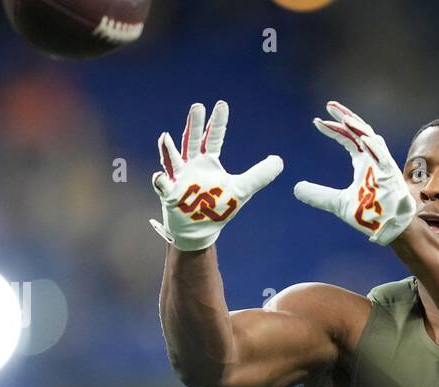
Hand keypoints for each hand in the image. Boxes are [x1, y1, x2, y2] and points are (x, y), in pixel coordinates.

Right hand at [150, 100, 283, 251]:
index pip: (213, 137)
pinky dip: (160, 181)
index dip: (218, 122)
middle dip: (195, 125)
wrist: (201, 231)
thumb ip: (259, 175)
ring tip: (165, 137)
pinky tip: (160, 176)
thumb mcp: (242, 190)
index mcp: (208, 162)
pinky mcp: (170, 194)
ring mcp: (179, 179)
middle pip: (192, 141)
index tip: (221, 104)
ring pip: (173, 160)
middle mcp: (192, 166)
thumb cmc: (218, 207)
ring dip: (168, 149)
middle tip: (198, 106)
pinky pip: (163, 186)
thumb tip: (279, 161)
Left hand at [293, 101, 415, 245]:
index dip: (333, 130)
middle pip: (359, 131)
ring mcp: (383, 165)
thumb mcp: (337, 203)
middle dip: (345, 116)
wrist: (387, 229)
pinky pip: (383, 157)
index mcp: (363, 163)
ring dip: (359, 127)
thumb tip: (296, 189)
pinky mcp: (391, 175)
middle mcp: (373, 159)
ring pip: (372, 138)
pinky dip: (373, 147)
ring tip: (343, 117)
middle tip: (329, 105)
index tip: (316, 122)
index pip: (347, 139)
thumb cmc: (368, 215)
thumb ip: (318, 195)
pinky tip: (361, 139)